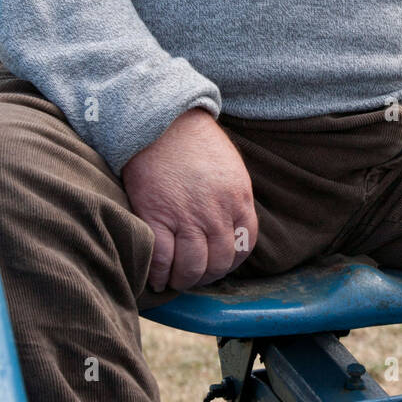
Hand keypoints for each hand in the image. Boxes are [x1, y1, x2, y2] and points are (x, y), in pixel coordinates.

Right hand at [122, 108, 258, 291]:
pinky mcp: (156, 217)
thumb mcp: (229, 167)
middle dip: (207, 275)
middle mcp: (217, 212)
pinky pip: (162, 260)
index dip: (231, 261)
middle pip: (219, 262)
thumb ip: (232, 198)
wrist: (161, 122)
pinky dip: (159, 275)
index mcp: (239, 198)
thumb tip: (228, 226)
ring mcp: (187, 217)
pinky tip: (156, 275)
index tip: (218, 263)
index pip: (245, 244)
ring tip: (175, 278)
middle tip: (195, 275)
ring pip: (192, 268)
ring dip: (184, 280)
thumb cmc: (194, 142)